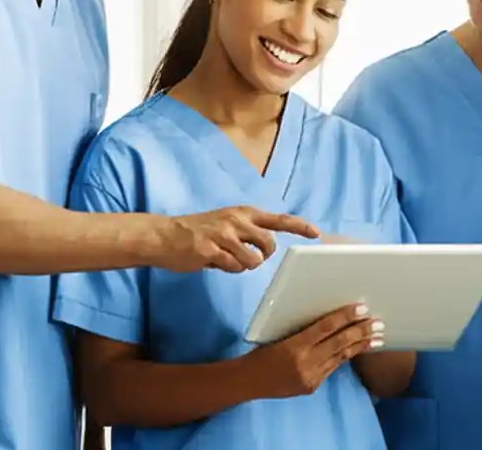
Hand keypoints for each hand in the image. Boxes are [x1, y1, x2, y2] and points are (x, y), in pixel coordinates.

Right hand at [155, 206, 319, 272]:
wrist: (164, 235)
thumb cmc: (197, 231)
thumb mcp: (226, 223)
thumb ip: (247, 232)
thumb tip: (266, 245)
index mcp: (242, 213)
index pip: (278, 219)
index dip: (299, 226)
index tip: (316, 233)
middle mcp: (236, 220)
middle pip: (269, 243)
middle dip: (264, 255)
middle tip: (249, 256)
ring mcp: (224, 235)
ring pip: (253, 260)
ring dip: (243, 265)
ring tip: (227, 259)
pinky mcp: (211, 250)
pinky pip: (233, 268)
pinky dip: (229, 269)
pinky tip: (214, 262)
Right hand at [244, 304, 384, 398]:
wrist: (247, 381)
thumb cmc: (260, 351)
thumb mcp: (279, 335)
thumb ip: (303, 330)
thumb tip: (329, 318)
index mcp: (294, 346)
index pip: (325, 328)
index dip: (345, 317)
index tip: (361, 308)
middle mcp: (304, 363)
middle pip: (338, 343)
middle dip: (361, 331)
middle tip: (378, 322)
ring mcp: (309, 377)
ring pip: (340, 357)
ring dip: (360, 345)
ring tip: (377, 337)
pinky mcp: (311, 386)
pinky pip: (332, 368)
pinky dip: (345, 356)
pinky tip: (358, 349)